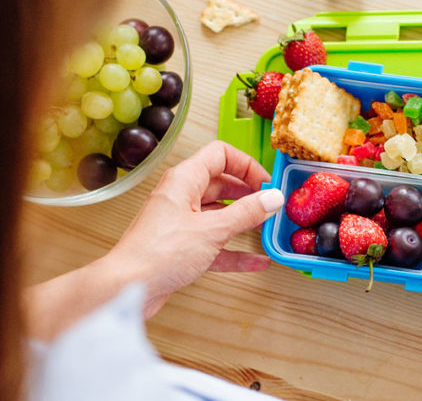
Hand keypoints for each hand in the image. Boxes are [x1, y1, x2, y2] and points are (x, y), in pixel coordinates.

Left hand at [102, 140, 284, 317]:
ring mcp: (182, 222)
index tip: (266, 183)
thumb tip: (272, 198)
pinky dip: (235, 250)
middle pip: (222, 184)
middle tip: (271, 205)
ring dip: (244, 222)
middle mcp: (181, 196)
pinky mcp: (183, 247)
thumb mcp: (212, 230)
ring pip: (220, 214)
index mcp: (184, 180)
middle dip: (249, 194)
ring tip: (267, 228)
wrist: (127, 288)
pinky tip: (256, 261)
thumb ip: (246, 213)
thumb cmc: (158, 253)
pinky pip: (215, 243)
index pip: (220, 155)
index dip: (246, 165)